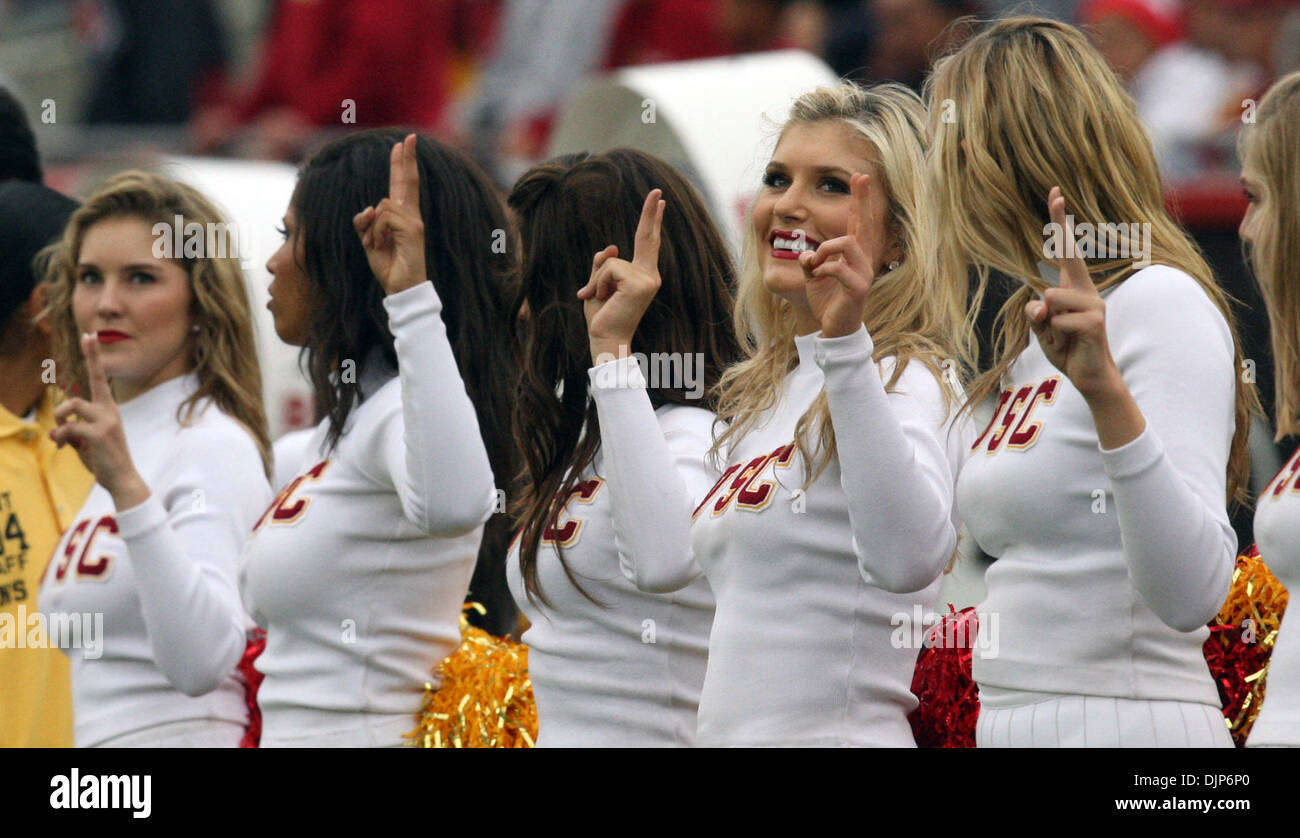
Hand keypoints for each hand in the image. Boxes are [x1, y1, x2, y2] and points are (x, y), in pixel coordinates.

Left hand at [51, 334, 149, 509]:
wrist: (122, 479)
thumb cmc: (105, 460)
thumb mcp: (88, 441)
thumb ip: (74, 430)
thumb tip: (56, 429)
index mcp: (108, 409)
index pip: (101, 379)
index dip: (94, 357)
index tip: (90, 336)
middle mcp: (110, 410)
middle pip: (97, 378)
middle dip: (92, 356)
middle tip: (88, 334)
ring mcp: (106, 420)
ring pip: (72, 405)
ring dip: (59, 418)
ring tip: (60, 434)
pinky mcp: (99, 433)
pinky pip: (68, 427)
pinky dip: (60, 437)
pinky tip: (64, 446)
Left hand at [354, 134, 428, 294]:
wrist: (401, 288)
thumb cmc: (388, 266)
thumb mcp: (368, 241)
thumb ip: (364, 222)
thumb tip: (368, 209)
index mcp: (402, 217)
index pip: (401, 185)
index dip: (401, 164)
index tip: (404, 144)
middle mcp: (411, 216)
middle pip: (406, 182)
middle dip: (406, 159)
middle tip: (409, 138)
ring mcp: (414, 223)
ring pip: (382, 206)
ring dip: (372, 227)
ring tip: (377, 244)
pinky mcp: (412, 230)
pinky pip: (383, 218)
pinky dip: (376, 232)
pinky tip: (382, 245)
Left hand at [576, 189, 664, 363]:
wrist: (606, 339)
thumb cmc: (602, 317)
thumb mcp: (599, 285)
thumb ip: (604, 265)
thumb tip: (612, 247)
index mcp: (643, 276)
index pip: (648, 243)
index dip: (651, 220)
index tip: (659, 201)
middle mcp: (650, 276)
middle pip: (647, 238)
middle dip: (650, 213)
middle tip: (657, 191)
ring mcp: (647, 280)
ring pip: (611, 261)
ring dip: (597, 280)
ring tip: (600, 299)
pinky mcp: (639, 284)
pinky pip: (609, 269)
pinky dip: (598, 283)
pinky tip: (603, 298)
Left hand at [799, 172, 875, 338]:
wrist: (833, 330)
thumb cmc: (827, 302)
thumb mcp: (813, 276)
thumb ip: (809, 260)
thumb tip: (805, 253)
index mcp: (853, 256)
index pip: (859, 223)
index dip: (860, 200)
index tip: (860, 177)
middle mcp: (863, 261)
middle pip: (866, 224)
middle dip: (863, 198)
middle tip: (861, 177)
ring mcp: (863, 273)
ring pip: (848, 243)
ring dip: (824, 249)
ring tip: (814, 264)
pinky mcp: (859, 288)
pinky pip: (838, 267)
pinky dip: (822, 269)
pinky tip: (815, 277)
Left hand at [1025, 187, 1123, 399]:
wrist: (1089, 376)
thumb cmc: (1066, 348)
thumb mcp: (1041, 328)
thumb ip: (1035, 313)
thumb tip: (1041, 304)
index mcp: (1073, 288)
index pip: (1066, 250)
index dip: (1060, 223)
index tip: (1056, 194)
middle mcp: (1087, 290)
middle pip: (1070, 254)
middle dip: (1060, 224)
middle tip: (1055, 192)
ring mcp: (1094, 304)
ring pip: (1050, 298)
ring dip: (1044, 323)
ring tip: (1060, 337)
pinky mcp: (1095, 322)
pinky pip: (1056, 321)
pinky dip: (1053, 336)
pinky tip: (1069, 344)